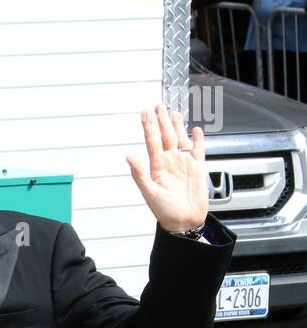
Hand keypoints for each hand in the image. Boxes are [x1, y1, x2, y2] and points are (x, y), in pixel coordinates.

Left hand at [126, 105, 208, 234]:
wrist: (184, 222)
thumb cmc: (165, 212)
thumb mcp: (150, 193)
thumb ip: (140, 174)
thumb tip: (129, 157)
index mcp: (157, 166)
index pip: (152, 140)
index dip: (148, 125)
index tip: (145, 111)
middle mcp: (170, 162)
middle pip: (165, 135)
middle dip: (161, 120)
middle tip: (158, 105)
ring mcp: (183, 163)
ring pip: (180, 138)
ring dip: (177, 125)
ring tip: (174, 112)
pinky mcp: (197, 168)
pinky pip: (198, 150)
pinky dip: (198, 139)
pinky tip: (196, 130)